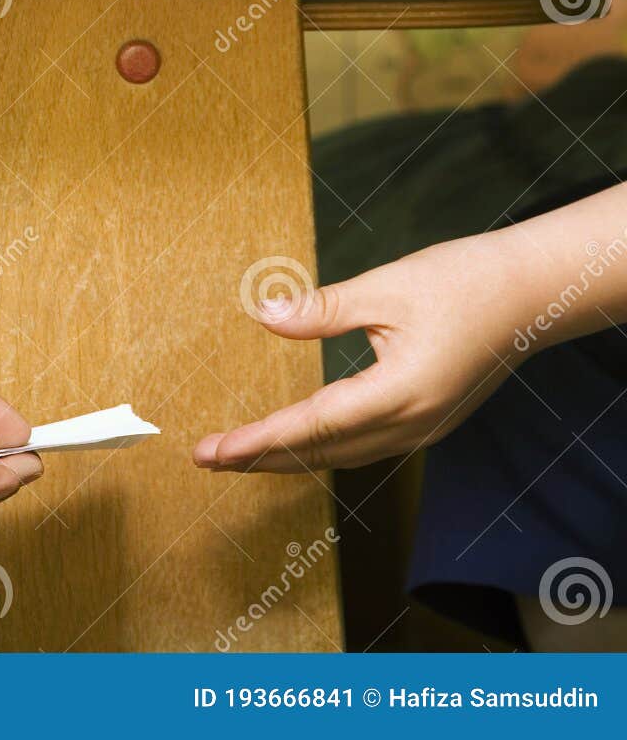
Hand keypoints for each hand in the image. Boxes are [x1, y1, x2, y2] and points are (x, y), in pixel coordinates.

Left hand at [194, 234, 533, 472]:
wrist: (533, 292)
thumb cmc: (465, 282)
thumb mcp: (387, 287)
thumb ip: (323, 309)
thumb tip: (265, 315)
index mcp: (399, 392)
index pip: (311, 427)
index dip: (257, 442)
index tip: (213, 452)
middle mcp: (411, 422)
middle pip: (321, 452)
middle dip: (260, 458)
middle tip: (206, 458)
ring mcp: (423, 427)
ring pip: (342, 455)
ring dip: (289, 457)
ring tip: (239, 455)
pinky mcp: (429, 419)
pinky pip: (364, 446)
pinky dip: (323, 448)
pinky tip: (298, 441)